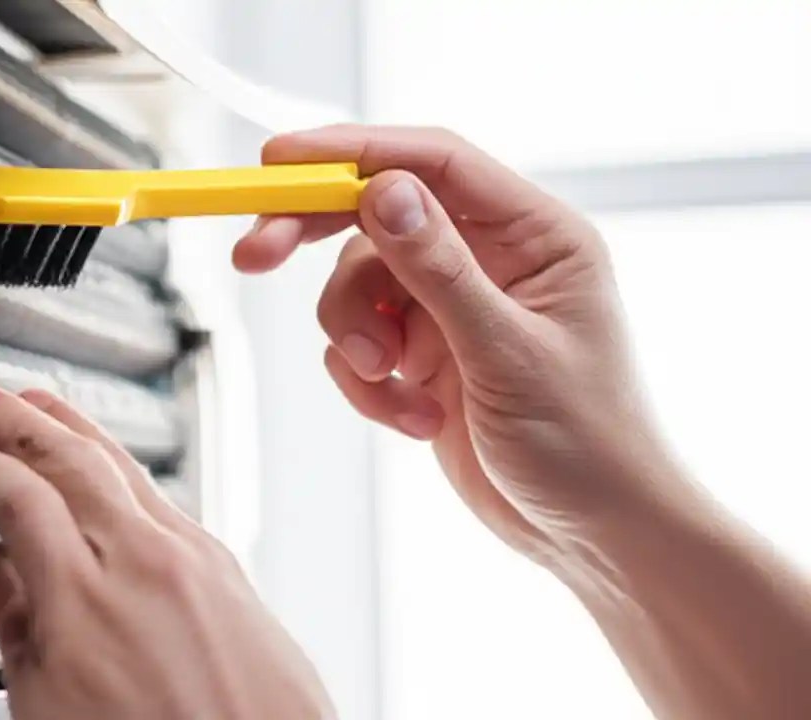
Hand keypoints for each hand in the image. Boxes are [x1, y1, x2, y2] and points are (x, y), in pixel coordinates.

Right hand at [0, 374, 334, 718]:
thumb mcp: (49, 708)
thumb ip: (15, 627)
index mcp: (85, 600)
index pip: (19, 496)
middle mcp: (144, 561)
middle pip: (68, 455)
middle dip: (11, 413)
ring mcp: (193, 555)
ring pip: (120, 462)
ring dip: (67, 423)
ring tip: (31, 403)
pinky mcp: (226, 564)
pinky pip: (160, 492)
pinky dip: (118, 463)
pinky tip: (103, 463)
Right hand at [234, 125, 689, 564]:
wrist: (591, 534)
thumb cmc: (585, 444)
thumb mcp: (507, 352)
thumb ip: (440, 270)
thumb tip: (383, 191)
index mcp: (534, 235)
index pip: (433, 163)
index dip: (352, 152)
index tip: (280, 162)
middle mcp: (490, 257)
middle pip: (376, 212)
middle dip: (312, 234)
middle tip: (254, 255)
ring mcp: (452, 305)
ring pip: (357, 285)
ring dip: (355, 339)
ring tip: (390, 386)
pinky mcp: (426, 352)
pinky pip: (360, 342)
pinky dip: (368, 383)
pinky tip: (414, 417)